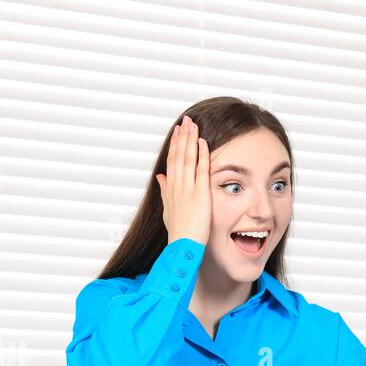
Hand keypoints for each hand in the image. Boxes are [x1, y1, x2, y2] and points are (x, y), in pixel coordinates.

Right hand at [155, 114, 211, 246]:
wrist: (182, 246)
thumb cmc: (178, 232)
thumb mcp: (168, 209)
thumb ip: (165, 192)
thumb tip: (161, 178)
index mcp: (171, 189)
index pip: (172, 161)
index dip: (175, 144)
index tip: (178, 130)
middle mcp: (177, 186)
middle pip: (178, 155)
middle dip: (182, 137)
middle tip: (186, 120)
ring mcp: (187, 189)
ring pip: (187, 159)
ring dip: (190, 140)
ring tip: (193, 125)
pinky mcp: (200, 195)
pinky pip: (200, 171)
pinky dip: (202, 155)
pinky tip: (204, 143)